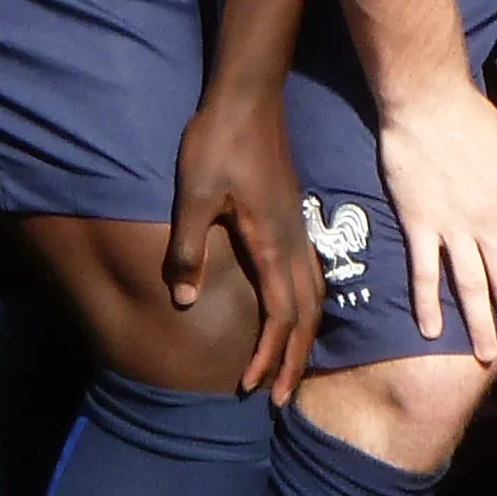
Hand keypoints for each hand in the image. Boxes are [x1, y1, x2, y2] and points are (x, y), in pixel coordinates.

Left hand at [169, 82, 319, 400]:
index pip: (281, 314)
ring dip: (302, 336)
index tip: (251, 387)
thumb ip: (189, 249)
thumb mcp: (194, 195)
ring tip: (289, 367)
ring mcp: (297, 226)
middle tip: (279, 400)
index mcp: (272, 241)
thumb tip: (182, 301)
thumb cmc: (218, 142)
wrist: (247, 95)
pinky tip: (292, 311)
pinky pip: (308, 274)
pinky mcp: (292, 215)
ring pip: (313, 295)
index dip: (268, 355)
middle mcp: (293, 240)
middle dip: (294, 359)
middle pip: (306, 313)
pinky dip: (305, 307)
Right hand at [378, 80, 496, 365]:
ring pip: (471, 287)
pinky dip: (429, 304)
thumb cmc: (474, 117)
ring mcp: (454, 226)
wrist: (428, 101)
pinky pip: (426, 273)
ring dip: (480, 326)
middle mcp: (490, 221)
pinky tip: (432, 332)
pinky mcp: (420, 225)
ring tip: (487, 356)